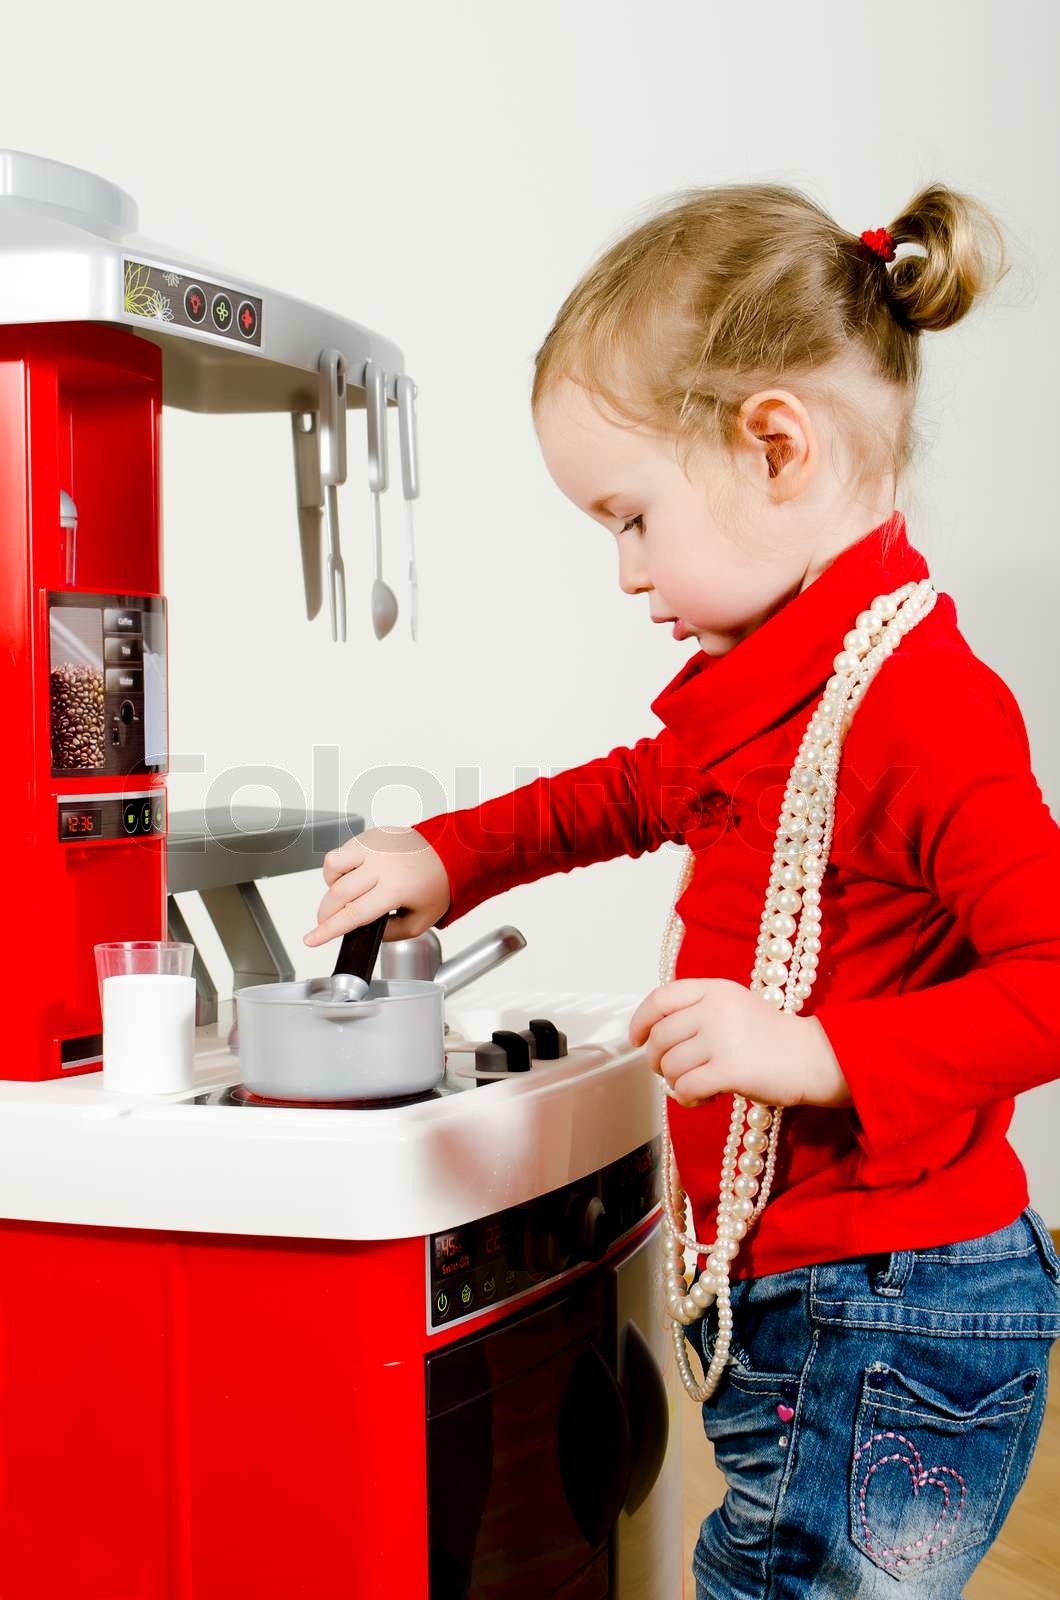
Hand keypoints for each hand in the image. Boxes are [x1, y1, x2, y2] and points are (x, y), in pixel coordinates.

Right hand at [302, 826, 451, 947]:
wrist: (450, 852)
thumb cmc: (436, 884)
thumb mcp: (420, 921)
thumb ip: (390, 933)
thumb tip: (363, 931)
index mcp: (396, 888)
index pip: (353, 914)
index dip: (328, 930)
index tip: (311, 939)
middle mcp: (382, 864)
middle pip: (337, 892)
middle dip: (326, 914)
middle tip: (327, 922)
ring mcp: (374, 846)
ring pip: (332, 865)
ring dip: (331, 884)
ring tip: (347, 894)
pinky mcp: (371, 835)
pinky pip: (342, 851)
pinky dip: (342, 867)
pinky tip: (357, 876)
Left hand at [628, 978, 850, 1109]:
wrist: (814, 1057)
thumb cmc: (771, 1038)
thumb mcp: (733, 1006)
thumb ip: (696, 1012)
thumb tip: (652, 1038)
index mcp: (714, 989)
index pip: (660, 999)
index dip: (640, 1021)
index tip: (636, 1039)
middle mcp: (715, 1009)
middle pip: (660, 1038)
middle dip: (658, 1061)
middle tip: (672, 1072)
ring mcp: (722, 1038)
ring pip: (671, 1067)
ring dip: (677, 1083)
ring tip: (699, 1085)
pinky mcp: (730, 1070)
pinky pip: (686, 1088)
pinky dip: (688, 1099)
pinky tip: (704, 1098)